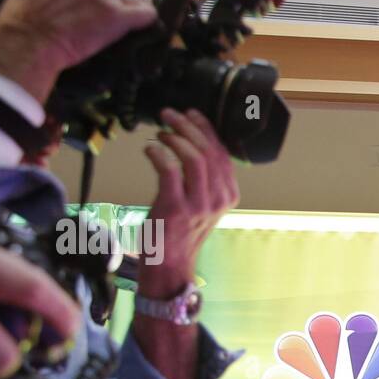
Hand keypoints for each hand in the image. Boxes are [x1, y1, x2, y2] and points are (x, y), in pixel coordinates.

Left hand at [137, 108, 239, 296]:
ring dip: (175, 137)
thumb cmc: (181, 231)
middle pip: (209, 150)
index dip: (206, 129)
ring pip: (194, 157)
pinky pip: (169, 169)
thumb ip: (205, 179)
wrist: (171, 264)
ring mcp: (199, 204)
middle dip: (188, 126)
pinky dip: (158, 152)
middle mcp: (218, 199)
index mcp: (229, 195)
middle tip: (170, 115)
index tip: (191, 115)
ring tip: (161, 131)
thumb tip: (192, 142)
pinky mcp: (176, 207)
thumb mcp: (203, 204)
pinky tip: (150, 149)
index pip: (222, 153)